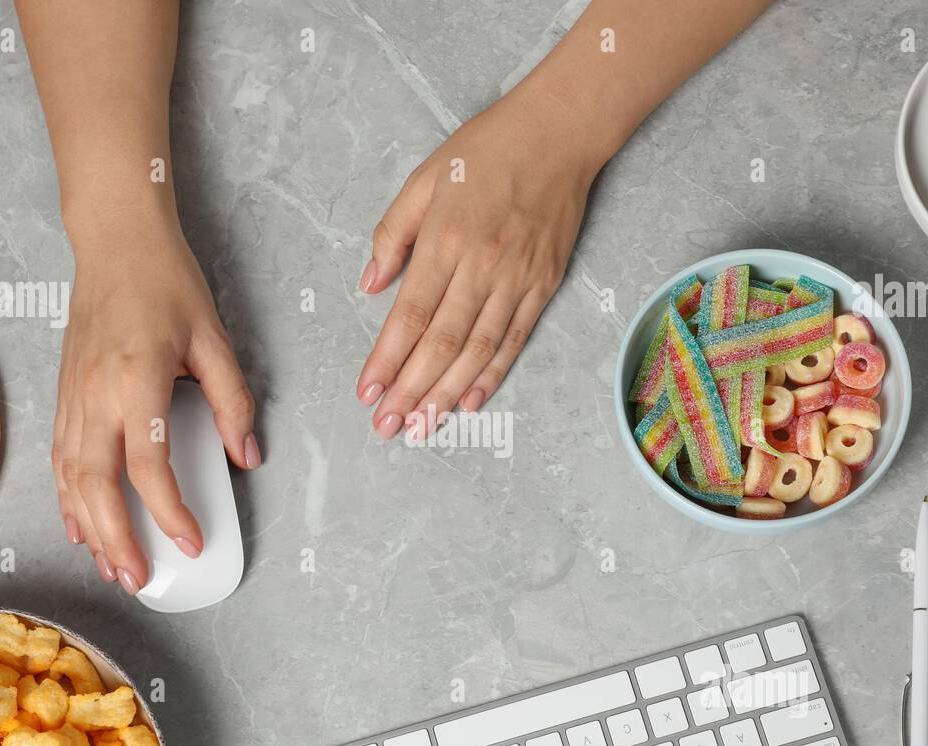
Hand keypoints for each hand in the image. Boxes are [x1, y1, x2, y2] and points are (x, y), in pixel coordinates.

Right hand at [54, 221, 258, 593]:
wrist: (115, 244)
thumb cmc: (166, 285)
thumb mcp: (214, 339)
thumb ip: (231, 401)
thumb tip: (247, 454)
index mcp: (136, 380)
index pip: (148, 464)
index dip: (169, 511)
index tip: (191, 541)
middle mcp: (95, 395)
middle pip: (97, 485)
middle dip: (118, 539)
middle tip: (140, 579)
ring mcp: (72, 397)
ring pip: (71, 479)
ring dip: (90, 529)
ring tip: (113, 567)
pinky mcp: (64, 396)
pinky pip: (60, 459)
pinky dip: (68, 499)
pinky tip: (81, 527)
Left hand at [356, 91, 602, 437]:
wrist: (559, 133)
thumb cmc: (485, 151)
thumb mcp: (423, 179)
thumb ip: (393, 234)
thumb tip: (370, 286)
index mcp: (446, 240)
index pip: (411, 314)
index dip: (388, 359)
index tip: (368, 392)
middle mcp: (482, 266)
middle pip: (442, 343)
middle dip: (411, 392)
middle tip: (388, 429)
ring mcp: (517, 279)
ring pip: (478, 350)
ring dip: (447, 394)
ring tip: (422, 428)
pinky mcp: (544, 285)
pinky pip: (514, 339)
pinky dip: (492, 375)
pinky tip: (469, 402)